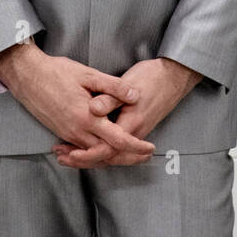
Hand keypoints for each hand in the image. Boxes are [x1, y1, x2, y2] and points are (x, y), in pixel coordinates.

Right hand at [0, 42, 155, 165]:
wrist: (27, 76)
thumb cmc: (57, 72)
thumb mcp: (88, 74)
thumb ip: (113, 86)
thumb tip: (135, 96)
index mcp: (87, 117)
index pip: (117, 140)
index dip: (135, 146)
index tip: (150, 148)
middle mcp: (77, 131)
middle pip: (107, 154)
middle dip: (128, 157)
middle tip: (145, 155)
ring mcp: (67, 134)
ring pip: (93, 154)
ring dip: (111, 157)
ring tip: (130, 154)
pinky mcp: (61, 132)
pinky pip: (81, 150)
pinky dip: (94, 153)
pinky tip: (101, 149)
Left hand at [51, 57, 202, 168]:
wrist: (173, 77)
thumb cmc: (151, 78)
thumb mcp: (129, 84)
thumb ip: (110, 97)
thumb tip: (92, 109)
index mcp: (131, 124)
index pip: (106, 150)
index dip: (85, 154)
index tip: (69, 153)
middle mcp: (134, 134)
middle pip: (107, 157)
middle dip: (83, 160)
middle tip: (62, 157)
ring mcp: (136, 133)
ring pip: (111, 154)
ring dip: (90, 156)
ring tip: (69, 154)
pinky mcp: (135, 128)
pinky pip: (116, 147)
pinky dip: (100, 149)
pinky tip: (89, 144)